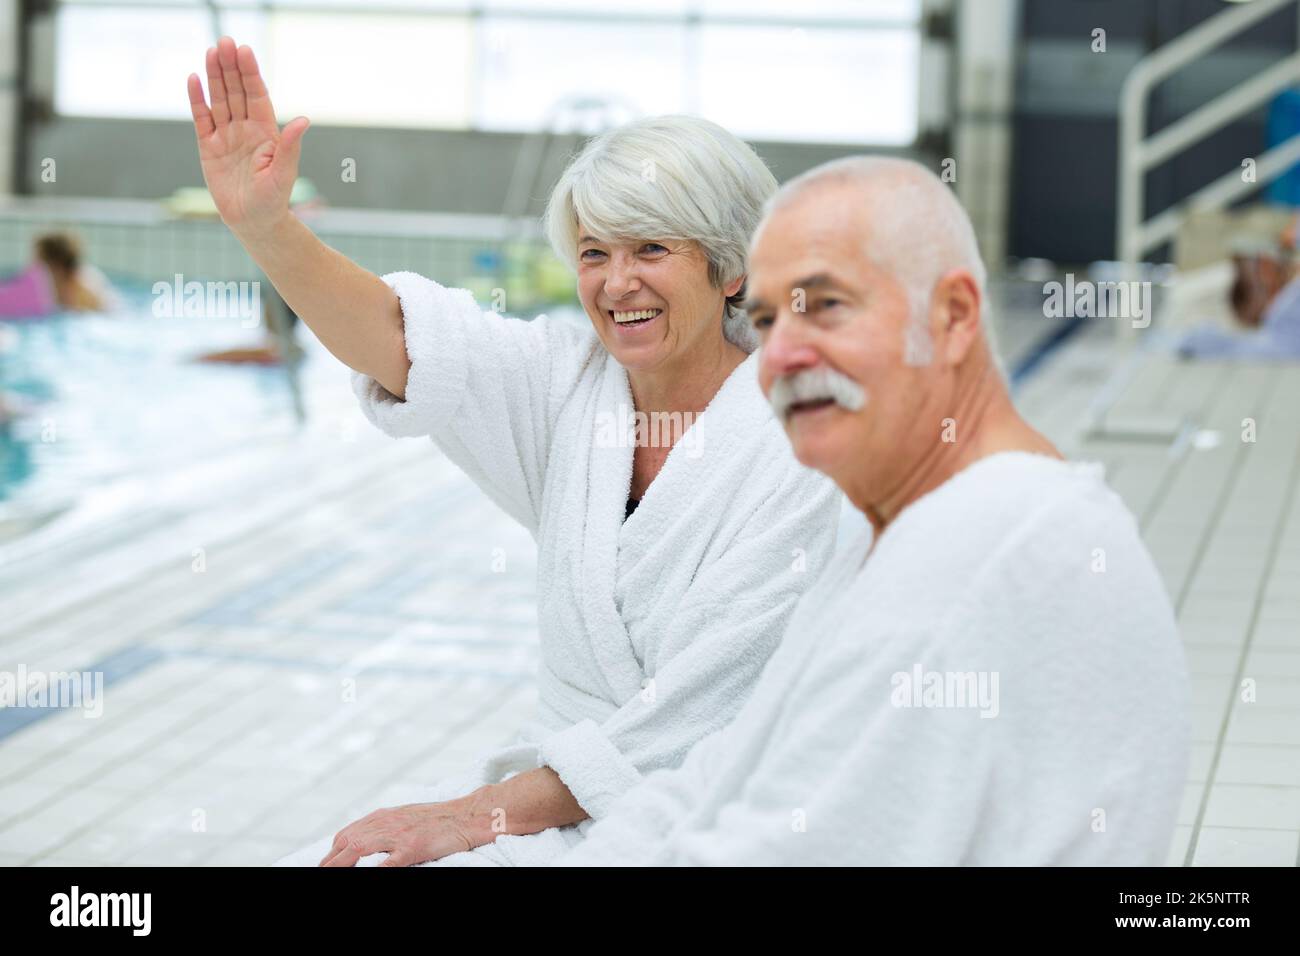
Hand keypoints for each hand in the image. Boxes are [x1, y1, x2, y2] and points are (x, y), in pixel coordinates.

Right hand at [186, 36, 308, 239]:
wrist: (254, 222)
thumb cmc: (274, 200)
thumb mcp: (283, 173)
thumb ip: (290, 146)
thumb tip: (304, 120)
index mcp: (266, 132)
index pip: (257, 96)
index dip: (250, 74)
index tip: (244, 51)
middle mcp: (246, 129)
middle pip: (237, 92)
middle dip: (231, 67)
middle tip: (225, 42)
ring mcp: (226, 136)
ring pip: (219, 100)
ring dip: (215, 76)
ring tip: (211, 51)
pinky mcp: (209, 147)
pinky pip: (202, 119)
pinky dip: (197, 100)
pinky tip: (194, 80)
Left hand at [319, 798, 492, 867]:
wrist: (468, 815)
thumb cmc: (440, 820)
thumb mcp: (406, 817)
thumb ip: (385, 827)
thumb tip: (364, 841)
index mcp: (384, 816)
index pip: (347, 834)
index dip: (332, 852)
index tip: (325, 864)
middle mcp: (386, 823)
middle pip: (346, 842)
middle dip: (329, 861)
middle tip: (320, 873)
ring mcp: (398, 834)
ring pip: (359, 849)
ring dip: (340, 864)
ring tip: (329, 875)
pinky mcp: (413, 846)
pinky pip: (387, 862)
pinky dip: (375, 870)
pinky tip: (368, 875)